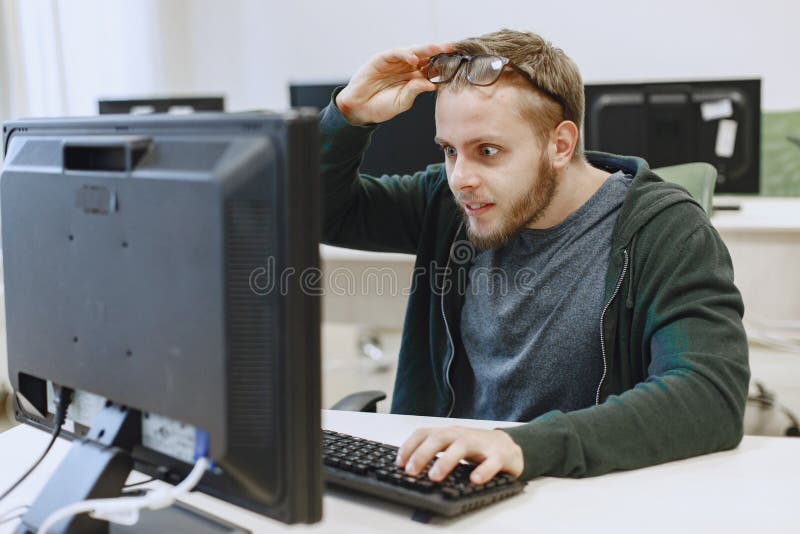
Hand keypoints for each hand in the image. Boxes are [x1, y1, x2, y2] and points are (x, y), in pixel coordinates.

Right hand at [335, 42, 452, 125]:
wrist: (360, 109)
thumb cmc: (381, 107)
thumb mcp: (403, 101)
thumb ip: (415, 91)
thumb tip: (433, 84)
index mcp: (414, 78)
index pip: (430, 68)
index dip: (442, 64)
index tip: (456, 62)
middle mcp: (406, 68)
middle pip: (424, 57)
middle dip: (437, 52)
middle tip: (451, 48)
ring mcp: (394, 62)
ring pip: (412, 52)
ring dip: (424, 50)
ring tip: (436, 49)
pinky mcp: (382, 59)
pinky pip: (395, 53)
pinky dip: (405, 54)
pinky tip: (413, 59)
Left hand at [395, 426, 523, 484]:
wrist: (508, 446)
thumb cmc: (476, 448)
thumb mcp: (452, 446)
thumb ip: (433, 452)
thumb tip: (408, 468)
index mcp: (448, 433)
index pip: (424, 433)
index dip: (409, 447)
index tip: (399, 463)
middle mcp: (462, 435)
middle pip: (440, 438)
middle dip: (422, 453)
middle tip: (411, 471)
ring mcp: (481, 444)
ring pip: (462, 447)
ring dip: (446, 461)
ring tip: (435, 476)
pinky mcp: (499, 456)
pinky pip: (491, 462)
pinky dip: (483, 471)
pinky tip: (474, 480)